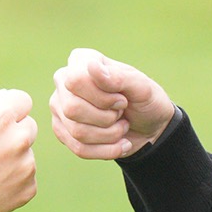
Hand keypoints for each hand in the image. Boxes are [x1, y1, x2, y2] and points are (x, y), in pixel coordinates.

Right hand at [0, 88, 37, 211]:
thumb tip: (2, 96)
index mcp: (1, 117)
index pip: (22, 100)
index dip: (6, 108)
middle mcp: (19, 139)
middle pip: (28, 126)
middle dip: (12, 131)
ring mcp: (26, 166)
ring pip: (27, 151)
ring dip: (13, 155)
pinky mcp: (28, 189)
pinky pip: (26, 176)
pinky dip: (13, 178)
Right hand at [50, 48, 175, 159]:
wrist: (151, 127)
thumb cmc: (145, 101)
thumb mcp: (142, 87)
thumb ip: (118, 77)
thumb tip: (91, 67)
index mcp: (81, 61)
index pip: (75, 80)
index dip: (102, 97)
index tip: (122, 98)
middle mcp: (64, 82)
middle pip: (72, 109)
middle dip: (106, 118)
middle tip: (121, 112)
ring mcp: (60, 107)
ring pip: (77, 132)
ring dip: (109, 135)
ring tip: (122, 127)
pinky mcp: (63, 131)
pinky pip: (79, 149)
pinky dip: (106, 150)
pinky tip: (120, 144)